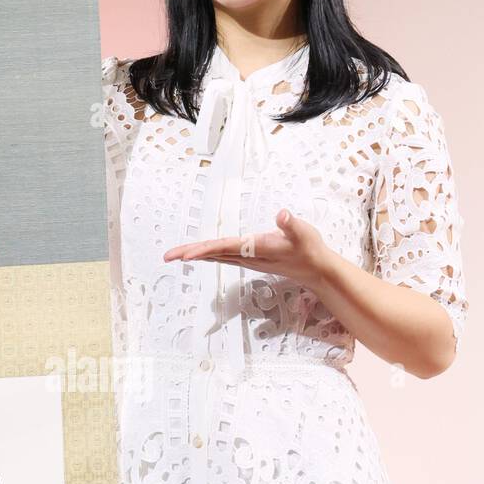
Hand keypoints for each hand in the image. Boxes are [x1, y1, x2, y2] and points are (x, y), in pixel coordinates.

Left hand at [163, 209, 330, 289]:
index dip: (205, 251)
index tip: (187, 255)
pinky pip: (222, 256)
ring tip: (174, 255)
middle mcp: (248, 256)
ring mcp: (247, 258)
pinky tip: (197, 254)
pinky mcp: (249, 257)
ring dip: (195, 255)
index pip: (225, 248)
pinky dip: (207, 254)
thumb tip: (282, 215)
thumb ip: (292, 224)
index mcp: (257, 248)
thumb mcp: (304, 233)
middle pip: (213, 254)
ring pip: (215, 256)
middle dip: (190, 254)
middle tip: (167, 256)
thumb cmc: (310, 249)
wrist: (316, 269)